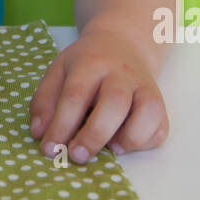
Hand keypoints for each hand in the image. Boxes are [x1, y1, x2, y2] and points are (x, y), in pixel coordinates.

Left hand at [29, 20, 167, 162]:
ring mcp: (144, 87)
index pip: (75, 95)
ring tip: (110, 148)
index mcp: (91, 63)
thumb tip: (39, 134)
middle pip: (114, 103)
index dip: (61, 125)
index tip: (49, 149)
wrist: (123, 43)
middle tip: (77, 156)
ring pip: (148, 112)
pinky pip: (159, 126)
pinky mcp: (159, 103)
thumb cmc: (87, 63)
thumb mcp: (59, 70)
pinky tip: (123, 143)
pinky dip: (144, 142)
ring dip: (129, 139)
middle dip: (94, 135)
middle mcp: (121, 74)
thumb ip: (44, 101)